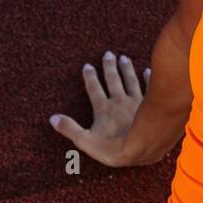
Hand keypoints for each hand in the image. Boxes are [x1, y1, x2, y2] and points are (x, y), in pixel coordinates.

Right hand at [50, 51, 151, 166]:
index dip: (90, 77)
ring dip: (126, 69)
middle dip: (109, 67)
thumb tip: (53, 118)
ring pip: (130, 80)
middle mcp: (119, 100)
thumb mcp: (85, 141)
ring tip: (124, 57)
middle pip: (113, 80)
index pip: (94, 89)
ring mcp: (136, 101)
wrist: (143, 147)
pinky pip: (148, 87)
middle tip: (108, 54)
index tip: (87, 65)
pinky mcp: (150, 105)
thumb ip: (69, 128)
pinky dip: (147, 78)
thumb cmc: (114, 148)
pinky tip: (147, 70)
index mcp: (103, 108)